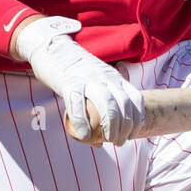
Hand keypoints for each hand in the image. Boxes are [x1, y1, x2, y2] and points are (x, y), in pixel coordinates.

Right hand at [15, 16, 143, 145]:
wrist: (53, 47)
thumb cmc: (74, 71)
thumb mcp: (93, 83)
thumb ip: (98, 107)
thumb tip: (97, 142)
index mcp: (114, 77)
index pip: (135, 98)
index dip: (137, 119)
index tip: (133, 134)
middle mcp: (105, 77)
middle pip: (124, 104)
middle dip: (126, 127)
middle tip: (120, 142)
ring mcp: (88, 78)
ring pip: (107, 104)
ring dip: (112, 126)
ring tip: (109, 141)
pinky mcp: (69, 82)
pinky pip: (78, 104)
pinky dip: (82, 122)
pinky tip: (83, 136)